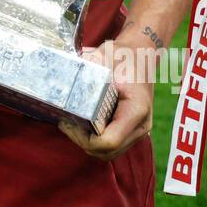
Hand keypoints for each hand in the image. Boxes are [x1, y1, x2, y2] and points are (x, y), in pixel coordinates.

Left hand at [58, 38, 152, 160]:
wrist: (140, 54)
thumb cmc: (123, 55)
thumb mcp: (105, 57)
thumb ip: (88, 67)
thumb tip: (64, 74)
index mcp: (136, 110)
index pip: (110, 141)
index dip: (85, 139)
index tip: (68, 123)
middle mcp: (141, 125)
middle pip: (108, 151)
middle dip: (83, 142)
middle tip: (65, 124)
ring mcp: (139, 130)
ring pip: (110, 152)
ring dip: (88, 144)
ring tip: (71, 125)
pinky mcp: (133, 130)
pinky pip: (113, 145)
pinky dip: (96, 141)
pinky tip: (82, 125)